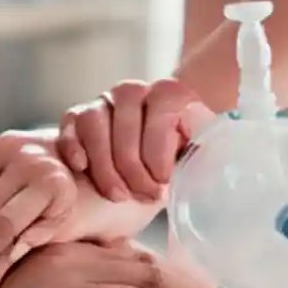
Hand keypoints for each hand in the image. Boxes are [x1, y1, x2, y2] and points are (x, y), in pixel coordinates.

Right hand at [59, 79, 198, 202]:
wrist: (152, 165)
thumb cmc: (175, 165)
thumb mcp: (193, 160)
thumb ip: (202, 157)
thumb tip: (215, 166)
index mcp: (171, 94)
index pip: (163, 108)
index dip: (160, 151)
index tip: (163, 181)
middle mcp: (135, 91)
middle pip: (127, 123)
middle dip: (134, 168)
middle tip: (142, 196)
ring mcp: (104, 101)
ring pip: (95, 123)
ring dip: (105, 165)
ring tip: (118, 194)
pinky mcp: (79, 115)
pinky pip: (72, 123)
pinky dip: (74, 146)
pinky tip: (82, 167)